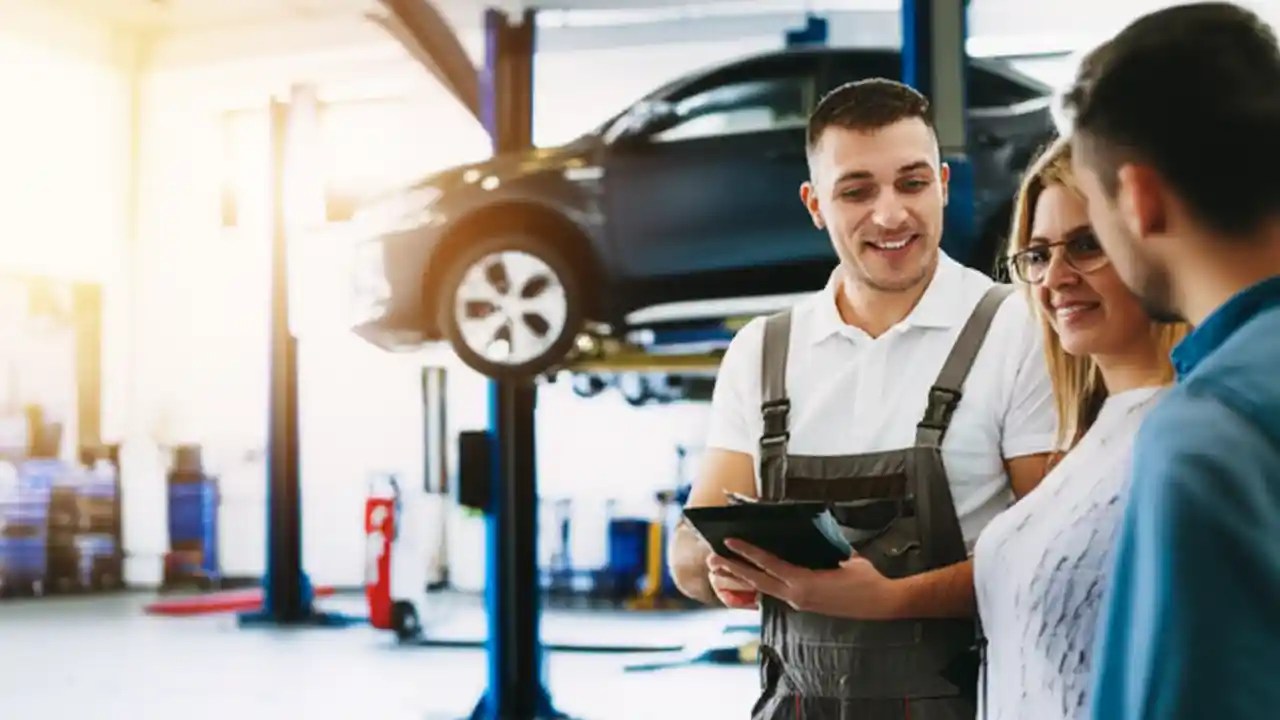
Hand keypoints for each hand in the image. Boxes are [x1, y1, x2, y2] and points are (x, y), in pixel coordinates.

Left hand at [707, 539, 902, 619]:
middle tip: (712, 559)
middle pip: (757, 581)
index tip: (730, 541)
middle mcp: (797, 596)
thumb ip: (821, 546)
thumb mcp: (844, 556)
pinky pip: (775, 594)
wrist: (882, 603)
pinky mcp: (803, 606)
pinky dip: (758, 586)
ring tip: (719, 571)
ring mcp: (799, 603)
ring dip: (740, 579)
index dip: (747, 552)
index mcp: (805, 584)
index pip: (769, 565)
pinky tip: (746, 581)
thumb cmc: (866, 579)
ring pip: (763, 589)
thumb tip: (804, 531)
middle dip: (733, 569)